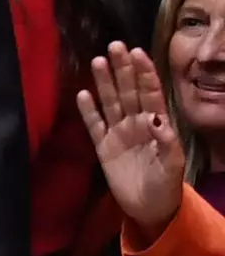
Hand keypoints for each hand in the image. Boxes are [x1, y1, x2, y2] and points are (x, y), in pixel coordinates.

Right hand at [75, 43, 184, 242]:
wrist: (150, 209)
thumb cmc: (166, 185)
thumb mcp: (172, 165)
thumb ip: (166, 141)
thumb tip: (155, 118)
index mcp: (156, 124)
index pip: (150, 93)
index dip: (144, 73)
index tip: (137, 52)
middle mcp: (136, 123)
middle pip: (128, 91)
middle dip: (122, 69)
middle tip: (115, 46)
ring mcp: (118, 133)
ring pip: (110, 102)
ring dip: (104, 83)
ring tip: (98, 61)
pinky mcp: (103, 147)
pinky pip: (94, 125)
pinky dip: (88, 111)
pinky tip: (82, 94)